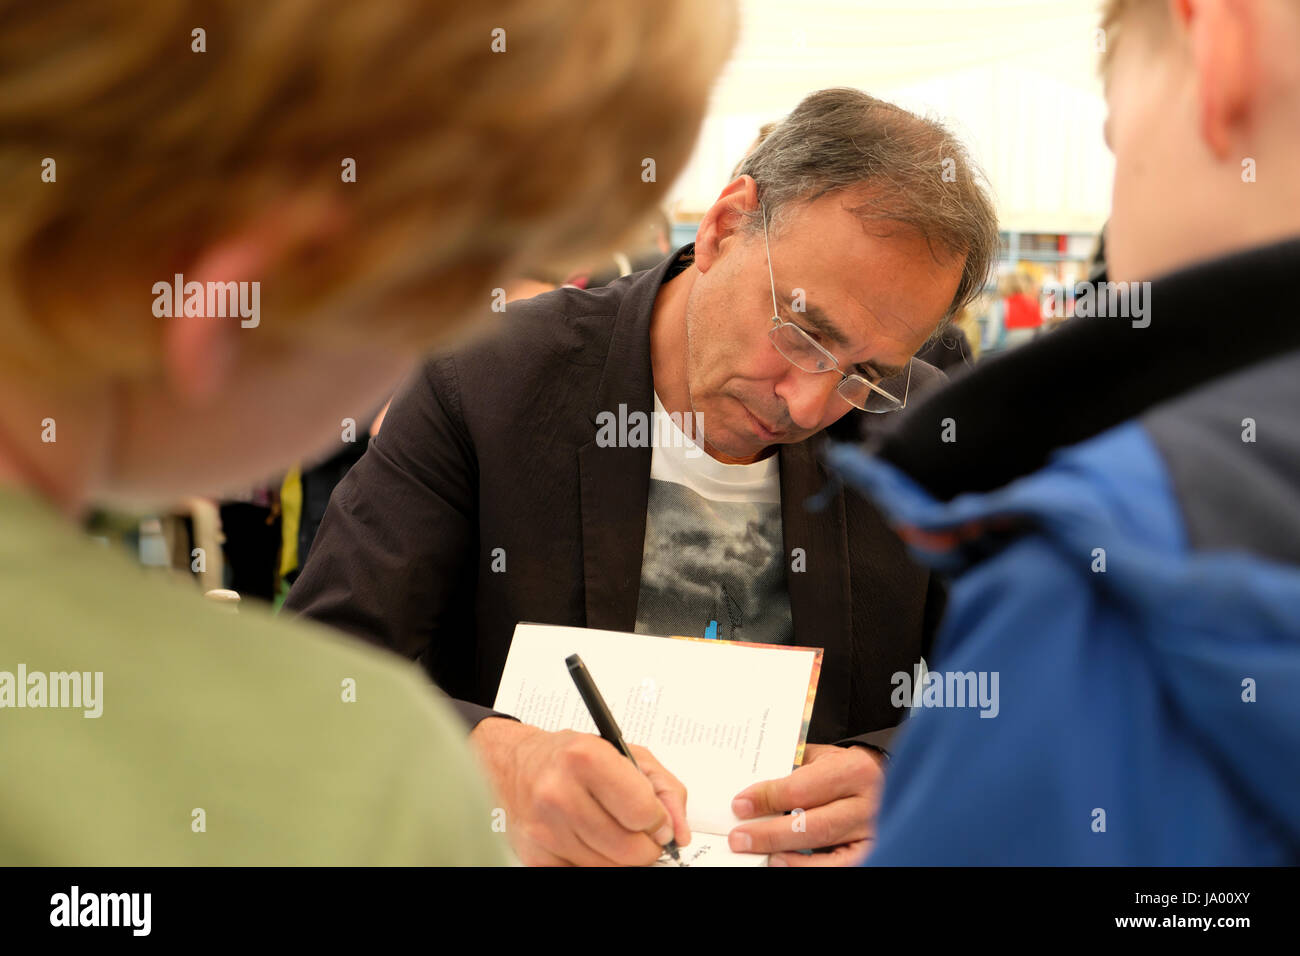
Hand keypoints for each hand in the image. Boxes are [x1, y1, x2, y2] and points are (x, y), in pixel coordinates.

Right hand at [469, 717, 690, 865]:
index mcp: (586, 758)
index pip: (643, 812)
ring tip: (612, 829)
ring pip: (610, 868)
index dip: (658, 820)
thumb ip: (664, 789)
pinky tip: (589, 839)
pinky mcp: (536, 856)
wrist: (518, 764)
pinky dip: (596, 862)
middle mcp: (560, 794)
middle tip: (640, 831)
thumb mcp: (626, 754)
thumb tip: (678, 832)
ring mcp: (545, 829)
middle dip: (645, 844)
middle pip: (630, 849)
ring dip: (621, 855)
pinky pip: (584, 874)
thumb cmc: (573, 756)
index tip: (655, 818)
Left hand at [728, 742, 884, 866]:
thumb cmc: (845, 770)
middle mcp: (868, 802)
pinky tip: (786, 863)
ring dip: (789, 856)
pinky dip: (810, 866)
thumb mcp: (823, 758)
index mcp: (853, 769)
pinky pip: (841, 865)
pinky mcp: (872, 850)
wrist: (887, 783)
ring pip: (826, 848)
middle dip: (770, 833)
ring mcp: (872, 830)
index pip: (802, 788)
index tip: (740, 805)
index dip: (768, 798)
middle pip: (813, 823)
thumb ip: (794, 768)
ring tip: (763, 855)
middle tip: (740, 838)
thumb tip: (753, 788)